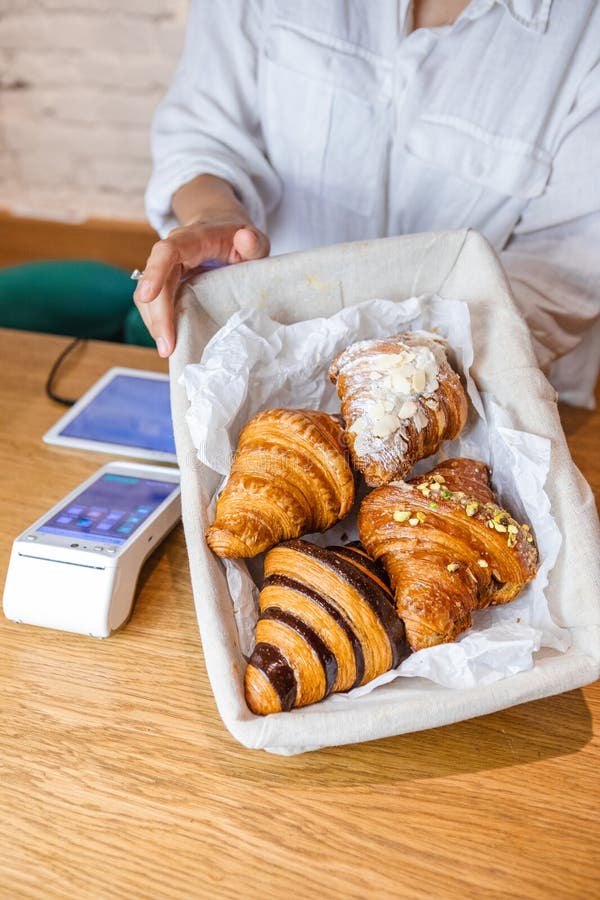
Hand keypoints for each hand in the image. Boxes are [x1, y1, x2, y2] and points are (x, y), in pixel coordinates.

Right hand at [133, 216, 269, 356]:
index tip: (146, 296)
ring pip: (149, 296)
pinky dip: (160, 322)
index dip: (154, 273)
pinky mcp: (166, 283)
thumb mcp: (254, 239)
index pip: (167, 251)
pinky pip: (155, 303)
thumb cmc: (239, 238)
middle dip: (157, 315)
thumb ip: (254, 241)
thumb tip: (245, 238)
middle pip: (154, 282)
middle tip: (166, 347)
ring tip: (167, 350)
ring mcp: (167, 269)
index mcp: (192, 239)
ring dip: (155, 323)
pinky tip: (169, 340)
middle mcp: (173, 252)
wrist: (222, 229)